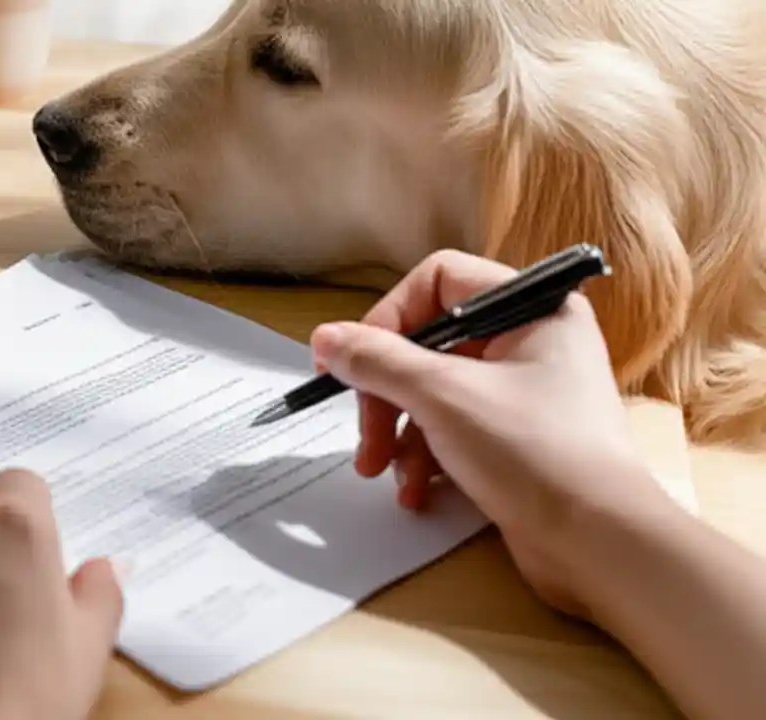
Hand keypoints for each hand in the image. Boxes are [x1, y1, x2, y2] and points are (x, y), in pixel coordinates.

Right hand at [310, 250, 672, 616]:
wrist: (601, 544)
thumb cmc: (534, 452)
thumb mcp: (443, 397)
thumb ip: (378, 362)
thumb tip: (325, 338)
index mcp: (530, 309)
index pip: (438, 282)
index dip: (388, 317)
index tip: (350, 362)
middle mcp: (531, 342)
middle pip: (427, 344)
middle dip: (385, 395)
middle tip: (366, 438)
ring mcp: (524, 394)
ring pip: (433, 393)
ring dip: (399, 434)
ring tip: (385, 473)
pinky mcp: (516, 441)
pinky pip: (453, 432)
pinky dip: (426, 459)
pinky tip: (416, 492)